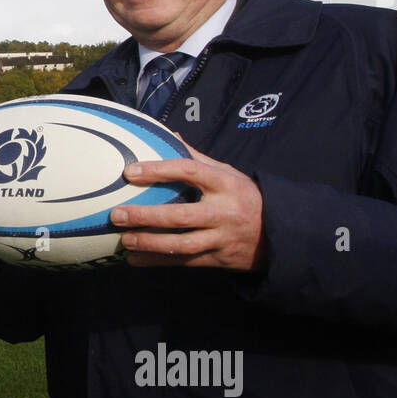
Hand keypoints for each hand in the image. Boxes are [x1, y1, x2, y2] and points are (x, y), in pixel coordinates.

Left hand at [110, 139, 268, 270]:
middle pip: (182, 216)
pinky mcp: (219, 259)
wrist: (278, 234)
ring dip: (150, 244)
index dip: (159, 170)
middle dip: (147, 217)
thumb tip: (169, 135)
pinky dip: (158, 262)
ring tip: (125, 240)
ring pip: (182, 244)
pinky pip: (185, 262)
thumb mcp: (229, 173)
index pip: (190, 171)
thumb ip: (198, 158)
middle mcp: (224, 211)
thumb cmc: (245, 197)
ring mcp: (222, 238)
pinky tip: (135, 259)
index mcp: (225, 183)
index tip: (130, 172)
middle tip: (118, 215)